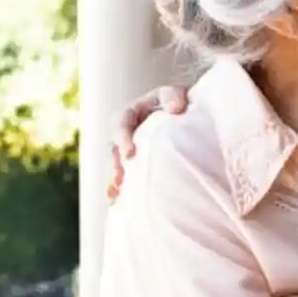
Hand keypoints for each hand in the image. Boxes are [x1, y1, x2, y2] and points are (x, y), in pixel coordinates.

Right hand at [106, 85, 189, 199]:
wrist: (183, 112)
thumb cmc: (176, 101)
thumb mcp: (174, 93)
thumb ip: (173, 96)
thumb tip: (176, 108)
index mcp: (131, 113)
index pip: (122, 124)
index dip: (123, 139)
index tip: (129, 155)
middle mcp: (125, 134)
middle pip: (114, 149)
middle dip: (116, 165)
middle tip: (121, 179)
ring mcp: (128, 150)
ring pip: (117, 165)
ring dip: (117, 179)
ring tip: (118, 194)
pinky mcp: (133, 163)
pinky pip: (123, 177)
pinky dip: (120, 189)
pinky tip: (118, 203)